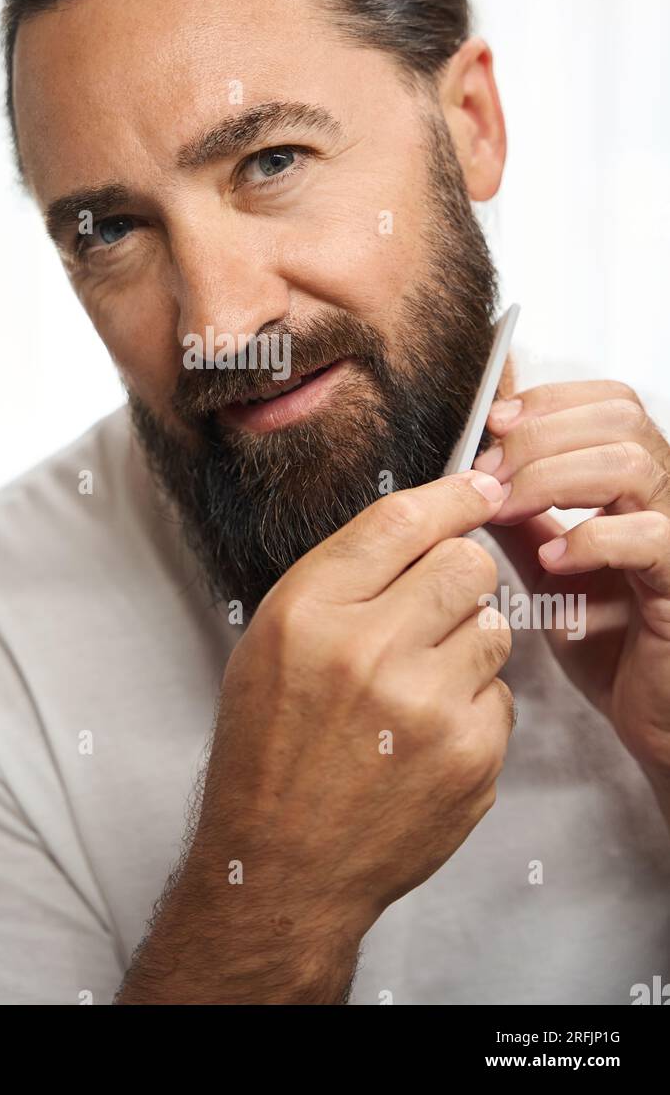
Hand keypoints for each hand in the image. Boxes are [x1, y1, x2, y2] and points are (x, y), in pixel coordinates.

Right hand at [192, 469, 512, 939]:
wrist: (280, 864)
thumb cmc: (269, 749)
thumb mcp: (271, 642)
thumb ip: (342, 580)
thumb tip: (425, 524)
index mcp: (308, 612)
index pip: (401, 520)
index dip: (451, 494)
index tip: (479, 486)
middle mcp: (367, 651)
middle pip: (467, 562)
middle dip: (461, 573)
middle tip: (438, 604)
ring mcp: (425, 707)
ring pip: (494, 625)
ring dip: (467, 642)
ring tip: (420, 681)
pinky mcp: (469, 756)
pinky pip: (501, 694)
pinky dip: (473, 706)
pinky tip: (426, 734)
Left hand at [475, 380, 669, 776]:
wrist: (654, 720)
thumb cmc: (612, 645)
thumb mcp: (553, 569)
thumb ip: (523, 519)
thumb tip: (472, 475)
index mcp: (639, 483)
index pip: (609, 401)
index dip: (549, 402)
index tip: (494, 427)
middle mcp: (668, 496)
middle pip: (617, 419)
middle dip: (539, 437)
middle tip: (487, 477)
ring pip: (630, 462)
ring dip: (553, 477)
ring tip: (507, 510)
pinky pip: (650, 537)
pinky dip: (591, 540)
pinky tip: (554, 561)